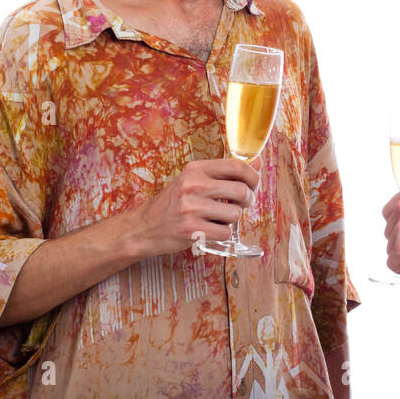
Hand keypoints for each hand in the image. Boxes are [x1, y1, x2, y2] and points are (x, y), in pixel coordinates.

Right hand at [130, 158, 259, 256]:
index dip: (253, 176)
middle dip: (249, 200)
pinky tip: (210, 230)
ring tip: (220, 218)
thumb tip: (256, 164)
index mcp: (195, 169)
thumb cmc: (172, 204)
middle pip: (241, 191)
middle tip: (243, 204)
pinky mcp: (191, 229)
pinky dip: (223, 234)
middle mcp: (193, 185)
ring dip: (233, 219)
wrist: (143, 228)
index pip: (236, 166)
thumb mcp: (191, 180)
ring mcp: (191, 208)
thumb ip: (221, 173)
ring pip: (235, 214)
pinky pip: (225, 233)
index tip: (254, 184)